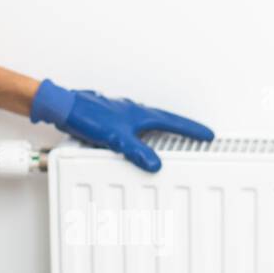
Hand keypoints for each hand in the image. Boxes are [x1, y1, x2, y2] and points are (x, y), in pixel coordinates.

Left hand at [29, 78, 213, 172]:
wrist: (65, 107)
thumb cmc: (88, 116)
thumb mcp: (116, 138)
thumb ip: (137, 152)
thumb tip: (155, 165)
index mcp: (141, 115)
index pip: (174, 123)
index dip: (191, 130)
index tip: (208, 134)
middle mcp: (134, 113)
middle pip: (164, 122)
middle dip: (180, 131)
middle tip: (194, 138)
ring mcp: (123, 116)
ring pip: (148, 126)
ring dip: (160, 134)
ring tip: (171, 143)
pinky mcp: (111, 121)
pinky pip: (134, 130)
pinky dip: (141, 137)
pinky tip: (136, 145)